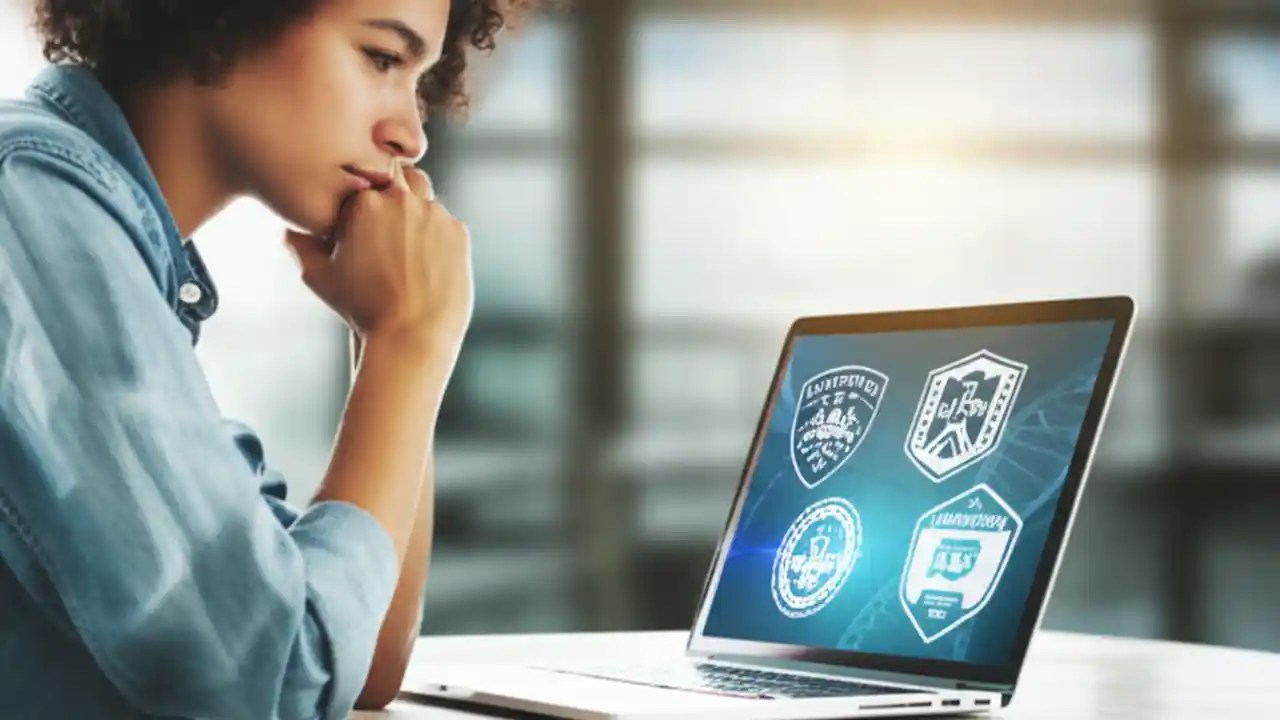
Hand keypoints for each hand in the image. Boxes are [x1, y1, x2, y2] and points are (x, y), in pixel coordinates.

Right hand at [285, 161, 473, 354]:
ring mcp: (433, 214)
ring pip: (425, 194)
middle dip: (392, 189)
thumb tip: (291, 228)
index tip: (362, 213)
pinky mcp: (458, 231)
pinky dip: (437, 234)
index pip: (361, 178)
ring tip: (408, 242)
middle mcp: (400, 200)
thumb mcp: (319, 278)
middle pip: (397, 175)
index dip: (361, 193)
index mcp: (362, 203)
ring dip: (416, 208)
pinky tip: (428, 262)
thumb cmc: (362, 310)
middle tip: (388, 221)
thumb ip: (301, 245)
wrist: (412, 336)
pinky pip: (446, 221)